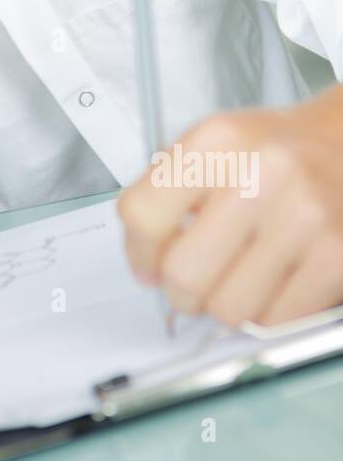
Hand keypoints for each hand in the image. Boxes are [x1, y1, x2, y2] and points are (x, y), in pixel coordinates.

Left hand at [117, 86, 342, 326]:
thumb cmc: (276, 150)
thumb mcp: (215, 146)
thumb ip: (168, 193)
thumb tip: (146, 263)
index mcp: (219, 140)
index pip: (142, 213)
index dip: (138, 251)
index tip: (148, 263)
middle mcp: (262, 173)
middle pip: (182, 272)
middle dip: (179, 290)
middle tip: (190, 283)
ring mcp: (304, 217)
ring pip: (228, 307)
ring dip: (225, 304)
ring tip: (237, 277)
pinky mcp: (336, 256)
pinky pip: (274, 320)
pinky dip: (266, 313)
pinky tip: (271, 282)